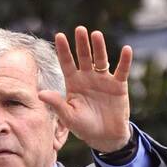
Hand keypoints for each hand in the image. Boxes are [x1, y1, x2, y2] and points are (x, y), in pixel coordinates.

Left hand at [38, 27, 132, 153]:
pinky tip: (126, 50)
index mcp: (74, 83)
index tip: (59, 35)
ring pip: (101, 60)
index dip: (63, 50)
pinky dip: (125, 61)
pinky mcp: (118, 85)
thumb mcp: (69, 117)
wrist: (105, 137)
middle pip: (84, 57)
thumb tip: (40, 93)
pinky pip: (122, 70)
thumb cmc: (84, 127)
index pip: (67, 63)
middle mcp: (88, 77)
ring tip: (96, 35)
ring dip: (99, 47)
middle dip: (82, 44)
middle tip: (79, 29)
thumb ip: (57, 104)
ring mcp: (103, 79)